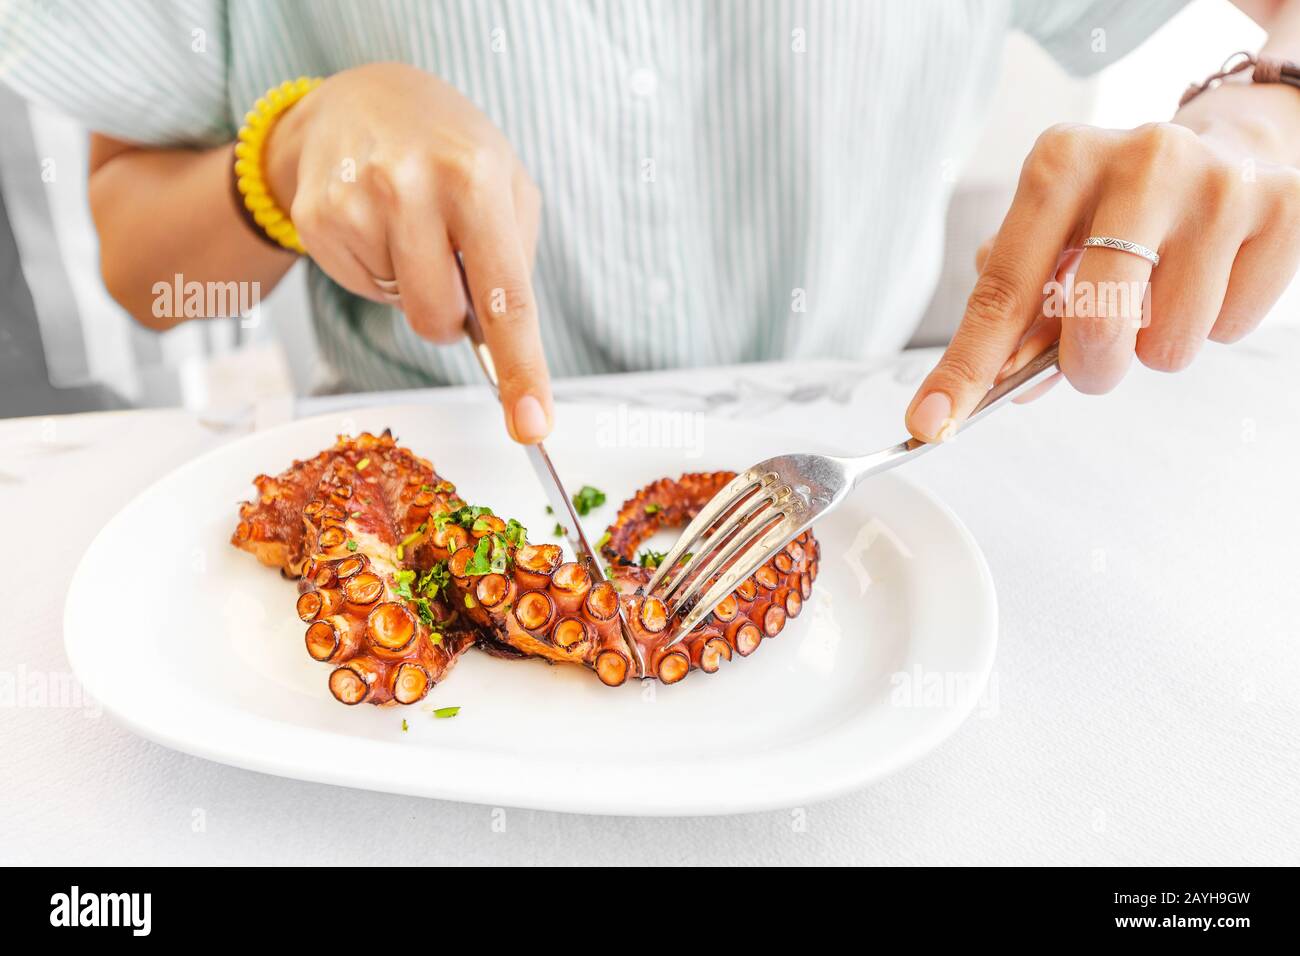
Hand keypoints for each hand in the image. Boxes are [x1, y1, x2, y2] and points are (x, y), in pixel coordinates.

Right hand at [264, 63, 550, 442]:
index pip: (507, 298)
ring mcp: (356, 203)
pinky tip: (375, 223)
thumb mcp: (505, 182)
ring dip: (415, 286)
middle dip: (452, 310)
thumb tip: (502, 345)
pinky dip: (377, 270)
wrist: (362, 97)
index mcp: (476, 178)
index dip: (521, 370)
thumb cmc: (450, 150)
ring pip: (403, 309)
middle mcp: (411, 186)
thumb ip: (514, 261)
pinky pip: (363, 288)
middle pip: (441, 320)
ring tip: (409, 226)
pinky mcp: (316, 220)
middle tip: (447, 255)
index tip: (532, 426)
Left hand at [906, 120, 1299, 440]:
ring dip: (1154, 345)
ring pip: (1169, 343)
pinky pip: (1233, 329)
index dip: (966, 368)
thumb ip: (1018, 315)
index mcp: (1061, 162)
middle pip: (1094, 325)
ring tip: (1163, 291)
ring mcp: (1219, 181)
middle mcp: (1140, 158)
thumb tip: (995, 390)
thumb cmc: (1119, 212)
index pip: (1003, 290)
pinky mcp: (1286, 207)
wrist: (1227, 149)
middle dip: (1089, 366)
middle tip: (1097, 351)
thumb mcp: (1052, 240)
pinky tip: (1211, 276)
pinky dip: (1214, 325)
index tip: (931, 421)